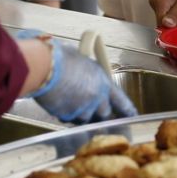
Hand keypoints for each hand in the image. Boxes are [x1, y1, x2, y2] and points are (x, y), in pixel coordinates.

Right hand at [16, 31, 136, 123]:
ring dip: (81, 114)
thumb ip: (89, 75)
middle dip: (100, 113)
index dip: (127, 110)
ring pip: (85, 119)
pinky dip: (67, 114)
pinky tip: (60, 104)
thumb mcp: (84, 63)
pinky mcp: (65, 116)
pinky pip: (68, 118)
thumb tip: (85, 75)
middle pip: (103, 114)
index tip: (132, 116)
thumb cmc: (64, 58)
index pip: (121, 101)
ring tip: (72, 102)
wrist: (45, 67)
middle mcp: (95, 100)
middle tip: (94, 109)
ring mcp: (80, 110)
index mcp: (104, 84)